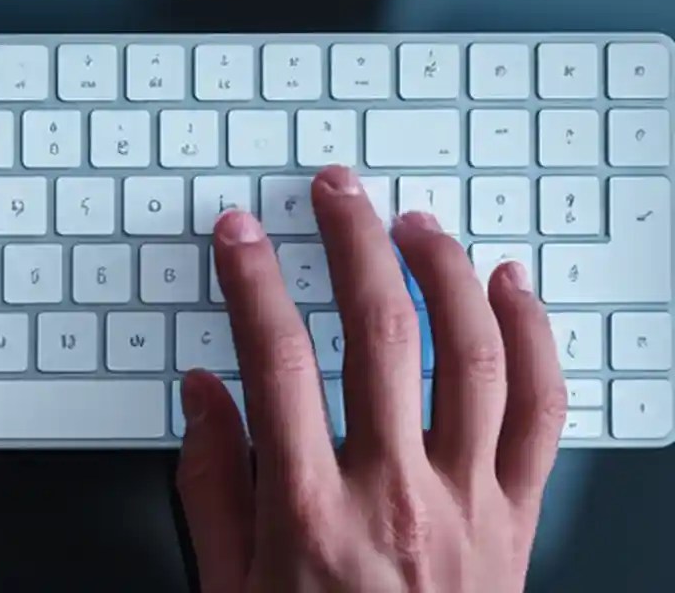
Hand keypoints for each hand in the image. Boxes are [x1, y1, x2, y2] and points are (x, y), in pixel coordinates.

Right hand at [178, 166, 566, 592]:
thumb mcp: (229, 585)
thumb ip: (210, 483)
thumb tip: (205, 393)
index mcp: (311, 513)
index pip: (276, 361)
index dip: (252, 281)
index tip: (239, 236)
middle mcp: (396, 496)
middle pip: (382, 335)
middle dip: (353, 243)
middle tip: (335, 193)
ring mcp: (467, 502)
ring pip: (474, 357)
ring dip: (445, 274)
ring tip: (415, 225)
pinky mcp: (516, 515)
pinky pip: (542, 410)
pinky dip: (532, 336)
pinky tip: (510, 288)